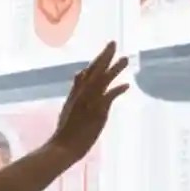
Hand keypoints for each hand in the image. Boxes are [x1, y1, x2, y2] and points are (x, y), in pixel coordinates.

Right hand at [50, 41, 129, 163]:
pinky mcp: (96, 111)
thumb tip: (79, 75)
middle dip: (105, 56)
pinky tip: (127, 85)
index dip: (96, 62)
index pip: (86, 73)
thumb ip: (75, 92)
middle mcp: (81, 94)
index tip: (107, 51)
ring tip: (125, 58)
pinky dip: (117, 90)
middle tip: (113, 43)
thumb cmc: (65, 133)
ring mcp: (89, 102)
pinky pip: (108, 97)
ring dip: (114, 68)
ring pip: (102, 80)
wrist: (63, 147)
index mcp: (75, 94)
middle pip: (94, 71)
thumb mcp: (68, 108)